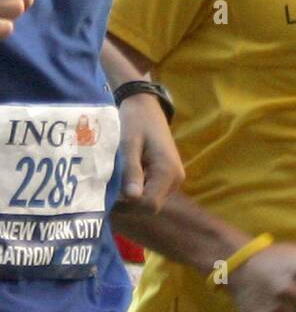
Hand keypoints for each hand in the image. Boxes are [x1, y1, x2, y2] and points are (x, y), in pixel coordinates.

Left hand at [115, 94, 183, 212]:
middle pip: (150, 206)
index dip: (127, 205)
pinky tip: (121, 181)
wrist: (145, 105)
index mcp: (167, 172)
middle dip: (127, 203)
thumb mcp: (129, 143)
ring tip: (111, 186)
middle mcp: (175, 180)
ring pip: (150, 201)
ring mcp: (172, 180)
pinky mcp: (166, 177)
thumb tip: (132, 198)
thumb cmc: (135, 120)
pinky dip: (135, 191)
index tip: (107, 196)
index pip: (149, 204)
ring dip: (130, 198)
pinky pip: (150, 192)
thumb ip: (131, 170)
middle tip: (105, 192)